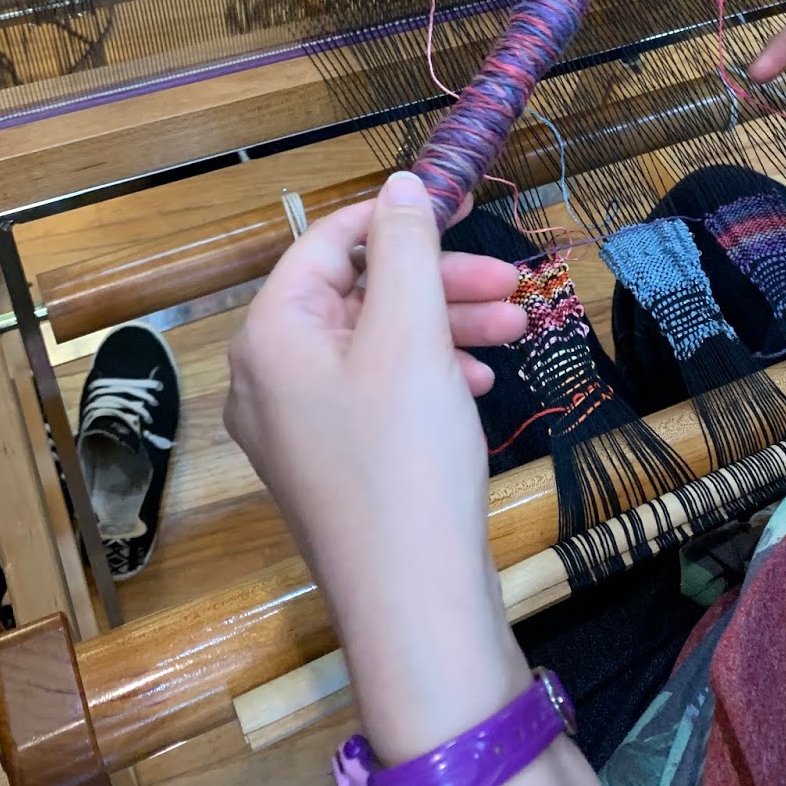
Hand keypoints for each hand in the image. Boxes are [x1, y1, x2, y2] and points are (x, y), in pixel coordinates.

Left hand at [226, 170, 529, 760]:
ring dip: (447, 329)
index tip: (465, 210)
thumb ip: (407, 247)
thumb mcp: (412, 335)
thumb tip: (400, 182)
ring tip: (517, 334)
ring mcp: (298, 428)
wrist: (414, 603)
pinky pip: (379, 396)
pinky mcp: (334, 466)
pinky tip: (482, 387)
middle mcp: (269, 376)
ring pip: (377, 347)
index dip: (396, 219)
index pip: (327, 244)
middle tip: (512, 286)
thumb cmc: (406, 457)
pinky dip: (431, 378)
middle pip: (358, 296)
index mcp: (271, 335)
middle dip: (439, 284)